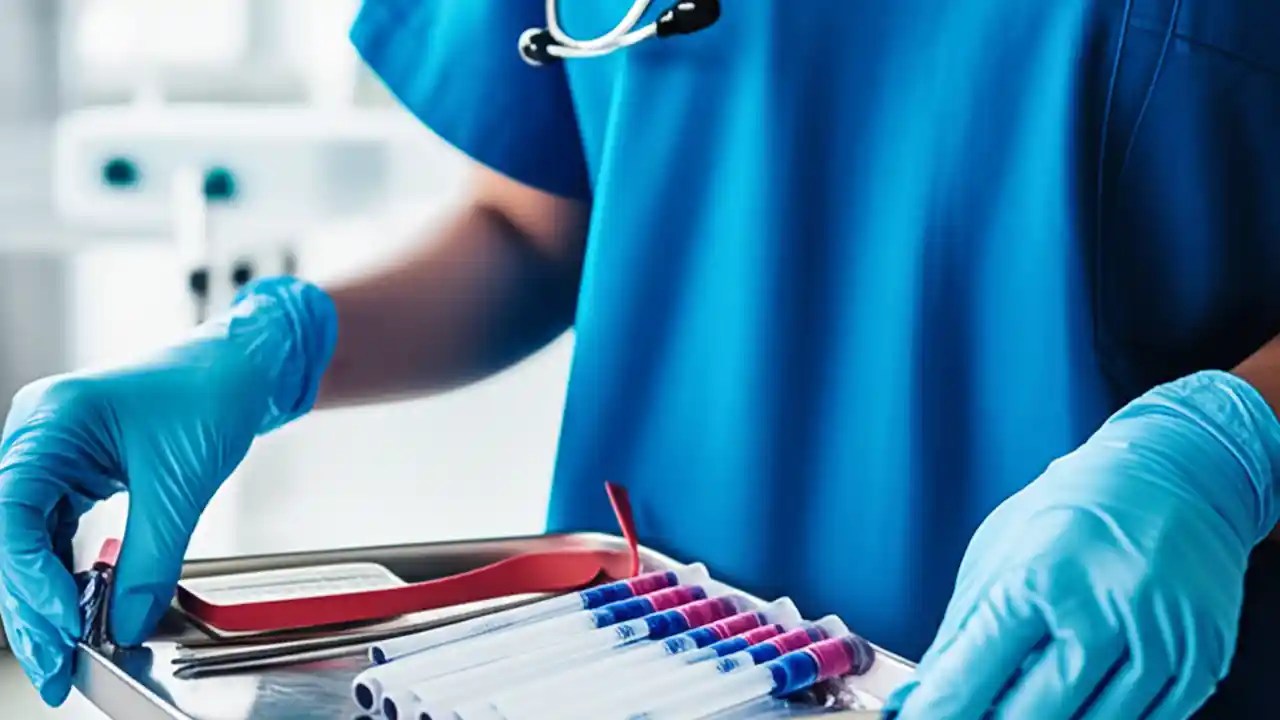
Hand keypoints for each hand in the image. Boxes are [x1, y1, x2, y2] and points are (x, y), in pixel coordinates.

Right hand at [0, 278, 334, 704]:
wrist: (243, 366)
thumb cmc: (213, 392)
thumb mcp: (183, 483)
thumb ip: (152, 558)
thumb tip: (126, 622)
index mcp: (53, 420)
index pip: (13, 511)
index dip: (29, 575)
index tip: (61, 620)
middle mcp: (39, 435)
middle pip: (11, 533)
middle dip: (31, 602)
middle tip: (54, 661)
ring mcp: (52, 453)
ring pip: (27, 540)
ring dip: (43, 595)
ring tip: (61, 651)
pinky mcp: (73, 471)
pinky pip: (53, 531)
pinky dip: (63, 572)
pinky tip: (76, 610)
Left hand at [885, 371, 1279, 719]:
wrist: (1174, 477)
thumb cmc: (1070, 513)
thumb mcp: (997, 555)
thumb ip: (961, 633)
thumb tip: (923, 695)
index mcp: (1038, 577)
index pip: (975, 674)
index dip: (941, 711)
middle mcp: (1102, 610)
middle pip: (1034, 716)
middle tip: (977, 713)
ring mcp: (1158, 640)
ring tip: (1031, 701)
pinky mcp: (1199, 663)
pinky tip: (1083, 701)